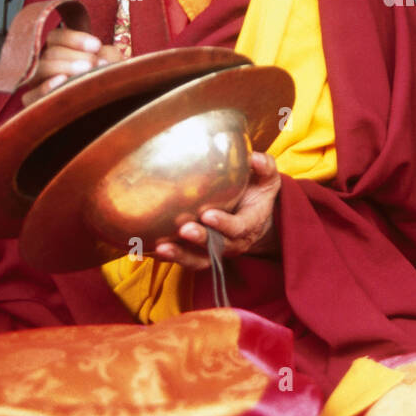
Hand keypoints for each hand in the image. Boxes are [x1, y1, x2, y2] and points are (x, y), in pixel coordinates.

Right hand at [19, 27, 119, 106]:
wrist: (110, 104)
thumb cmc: (107, 78)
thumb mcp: (110, 61)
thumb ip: (105, 53)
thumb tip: (98, 60)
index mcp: (58, 51)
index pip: (55, 37)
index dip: (74, 39)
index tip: (97, 46)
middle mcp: (44, 65)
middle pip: (50, 52)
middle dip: (75, 56)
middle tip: (94, 64)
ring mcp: (37, 84)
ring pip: (41, 68)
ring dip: (65, 67)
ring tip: (85, 71)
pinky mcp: (35, 104)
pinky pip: (31, 95)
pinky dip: (44, 87)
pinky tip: (61, 81)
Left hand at [152, 152, 281, 267]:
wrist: (255, 218)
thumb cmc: (258, 194)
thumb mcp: (267, 179)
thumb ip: (263, 166)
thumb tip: (252, 156)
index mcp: (250, 224)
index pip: (238, 228)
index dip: (224, 224)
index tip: (208, 215)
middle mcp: (233, 242)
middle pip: (217, 247)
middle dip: (200, 239)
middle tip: (184, 229)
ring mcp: (216, 251)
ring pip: (198, 259)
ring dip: (180, 256)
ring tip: (161, 248)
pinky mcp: (200, 254)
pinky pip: (184, 260)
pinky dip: (167, 257)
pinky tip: (148, 249)